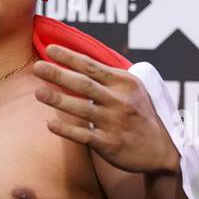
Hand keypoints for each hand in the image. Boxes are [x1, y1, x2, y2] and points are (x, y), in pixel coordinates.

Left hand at [33, 44, 178, 175]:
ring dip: (59, 100)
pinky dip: (67, 130)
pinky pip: (85, 135)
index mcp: (125, 83)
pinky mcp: (111, 144)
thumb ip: (109, 77)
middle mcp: (120, 101)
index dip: (70, 57)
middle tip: (37, 67)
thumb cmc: (140, 115)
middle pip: (85, 84)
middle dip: (59, 74)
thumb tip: (78, 61)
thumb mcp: (133, 90)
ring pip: (83, 109)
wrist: (161, 149)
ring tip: (38, 92)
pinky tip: (50, 124)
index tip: (50, 49)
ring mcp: (115, 123)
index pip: (92, 67)